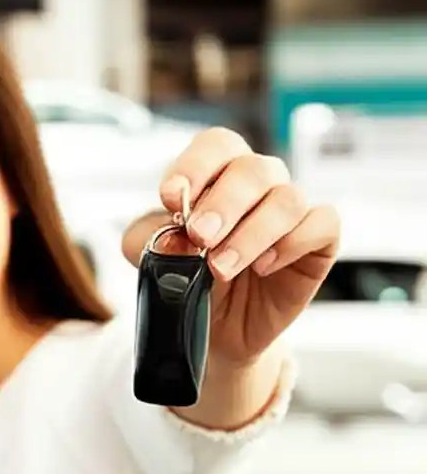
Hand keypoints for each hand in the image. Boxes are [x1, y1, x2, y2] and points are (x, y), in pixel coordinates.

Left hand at [123, 128, 340, 367]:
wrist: (216, 328)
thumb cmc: (189, 279)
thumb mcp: (153, 257)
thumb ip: (150, 239)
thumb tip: (174, 239)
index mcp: (216, 174)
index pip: (216, 145)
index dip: (195, 165)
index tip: (172, 197)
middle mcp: (258, 184)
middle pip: (253, 168)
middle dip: (223, 204)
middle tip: (200, 237)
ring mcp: (290, 211)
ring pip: (287, 198)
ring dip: (251, 234)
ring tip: (221, 268)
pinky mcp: (319, 240)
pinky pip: (322, 224)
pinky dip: (292, 244)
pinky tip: (264, 267)